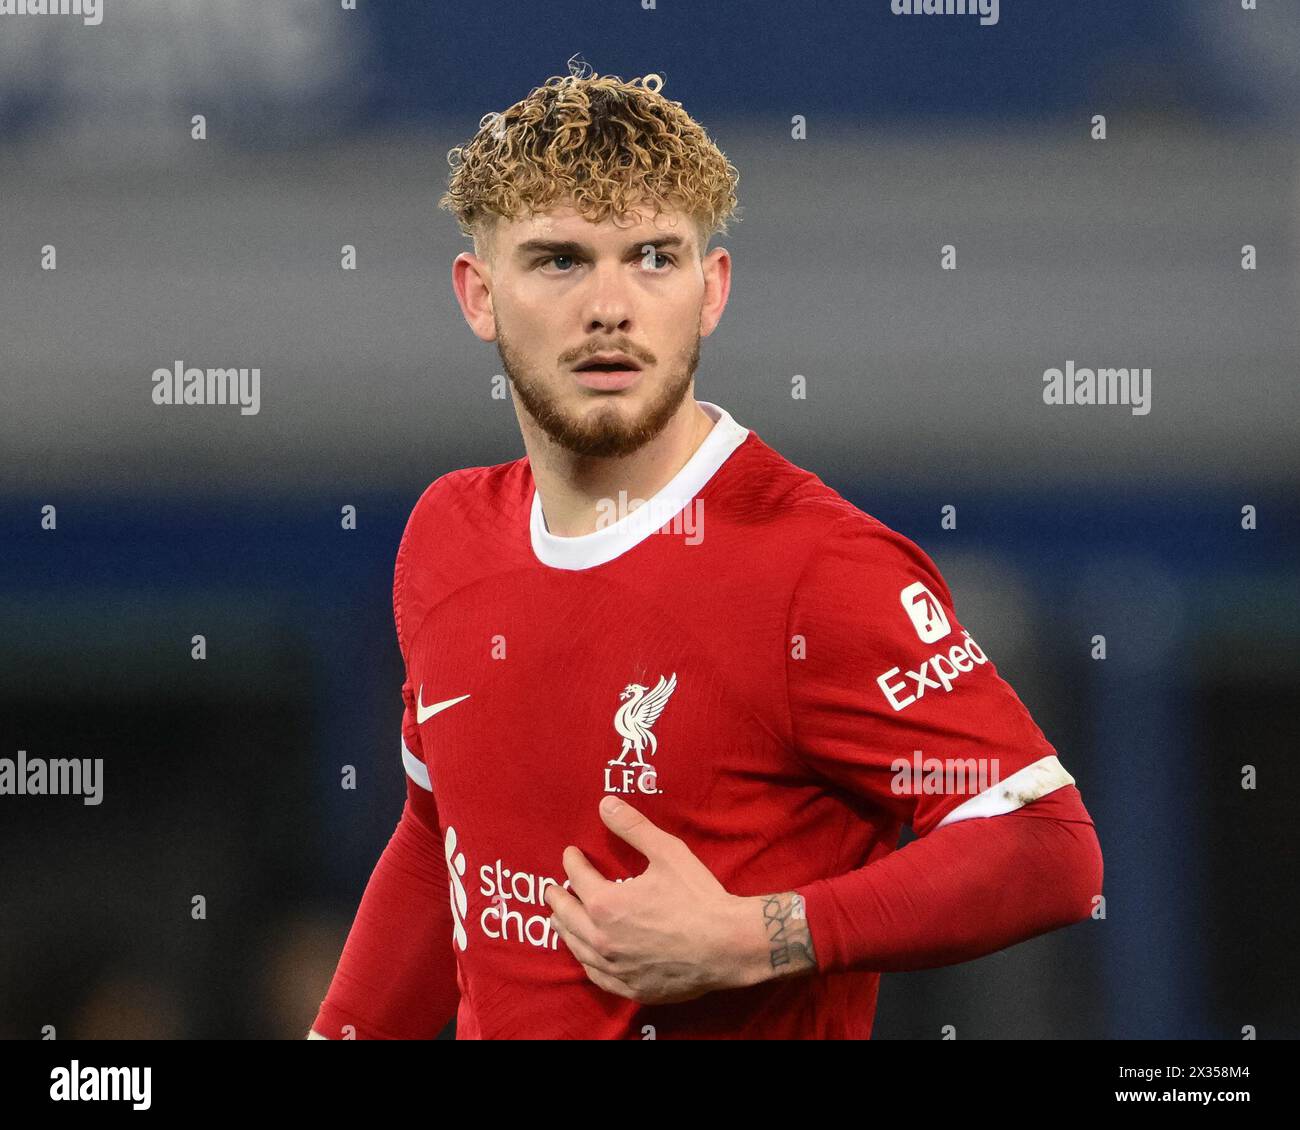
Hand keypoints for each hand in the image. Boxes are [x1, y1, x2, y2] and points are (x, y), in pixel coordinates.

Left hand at [543, 795, 755, 1004]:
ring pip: (576, 947)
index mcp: (605, 904)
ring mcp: (615, 967)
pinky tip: (586, 955)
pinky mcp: (630, 987)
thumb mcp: (667, 852)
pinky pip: (596, 974)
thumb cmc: (697, 897)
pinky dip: (585, 960)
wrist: (727, 946)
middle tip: (552, 889)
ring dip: (565, 929)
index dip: (572, 862)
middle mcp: (601, 939)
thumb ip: (633, 827)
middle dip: (557, 898)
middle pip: (566, 916)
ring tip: (559, 919)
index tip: (571, 854)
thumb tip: (605, 803)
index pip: (576, 878)